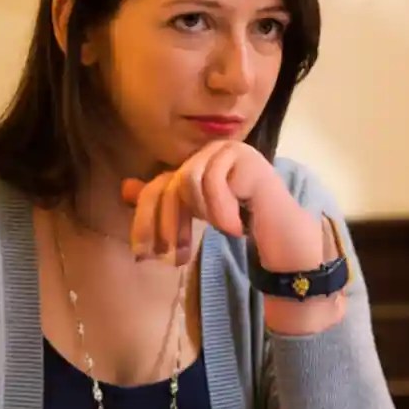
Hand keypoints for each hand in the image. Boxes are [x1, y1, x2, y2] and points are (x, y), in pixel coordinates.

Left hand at [122, 141, 322, 271]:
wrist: (283, 234)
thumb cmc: (242, 223)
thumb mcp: (196, 216)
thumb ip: (166, 203)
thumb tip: (124, 188)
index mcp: (195, 162)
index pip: (158, 187)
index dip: (145, 221)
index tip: (144, 256)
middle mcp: (209, 151)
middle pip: (170, 185)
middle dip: (167, 225)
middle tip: (173, 258)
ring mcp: (229, 150)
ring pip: (190, 180)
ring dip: (203, 214)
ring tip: (223, 229)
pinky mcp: (246, 158)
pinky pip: (216, 181)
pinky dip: (222, 210)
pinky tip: (236, 227)